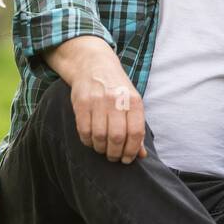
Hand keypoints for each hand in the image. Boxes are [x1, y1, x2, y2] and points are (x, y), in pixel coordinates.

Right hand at [64, 45, 146, 163]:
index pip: (136, 132)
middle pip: (117, 137)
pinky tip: (91, 141)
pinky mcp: (81, 103)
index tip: (128, 159)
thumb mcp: (131, 103)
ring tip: (103, 149)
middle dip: (115, 153)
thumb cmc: (116, 88)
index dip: (132, 150)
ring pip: (99, 136)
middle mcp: (116, 100)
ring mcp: (97, 100)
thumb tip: (142, 155)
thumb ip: (136, 128)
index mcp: (133, 100)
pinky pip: (84, 130)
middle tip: (114, 157)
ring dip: (101, 149)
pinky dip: (88, 141)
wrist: (93, 64)